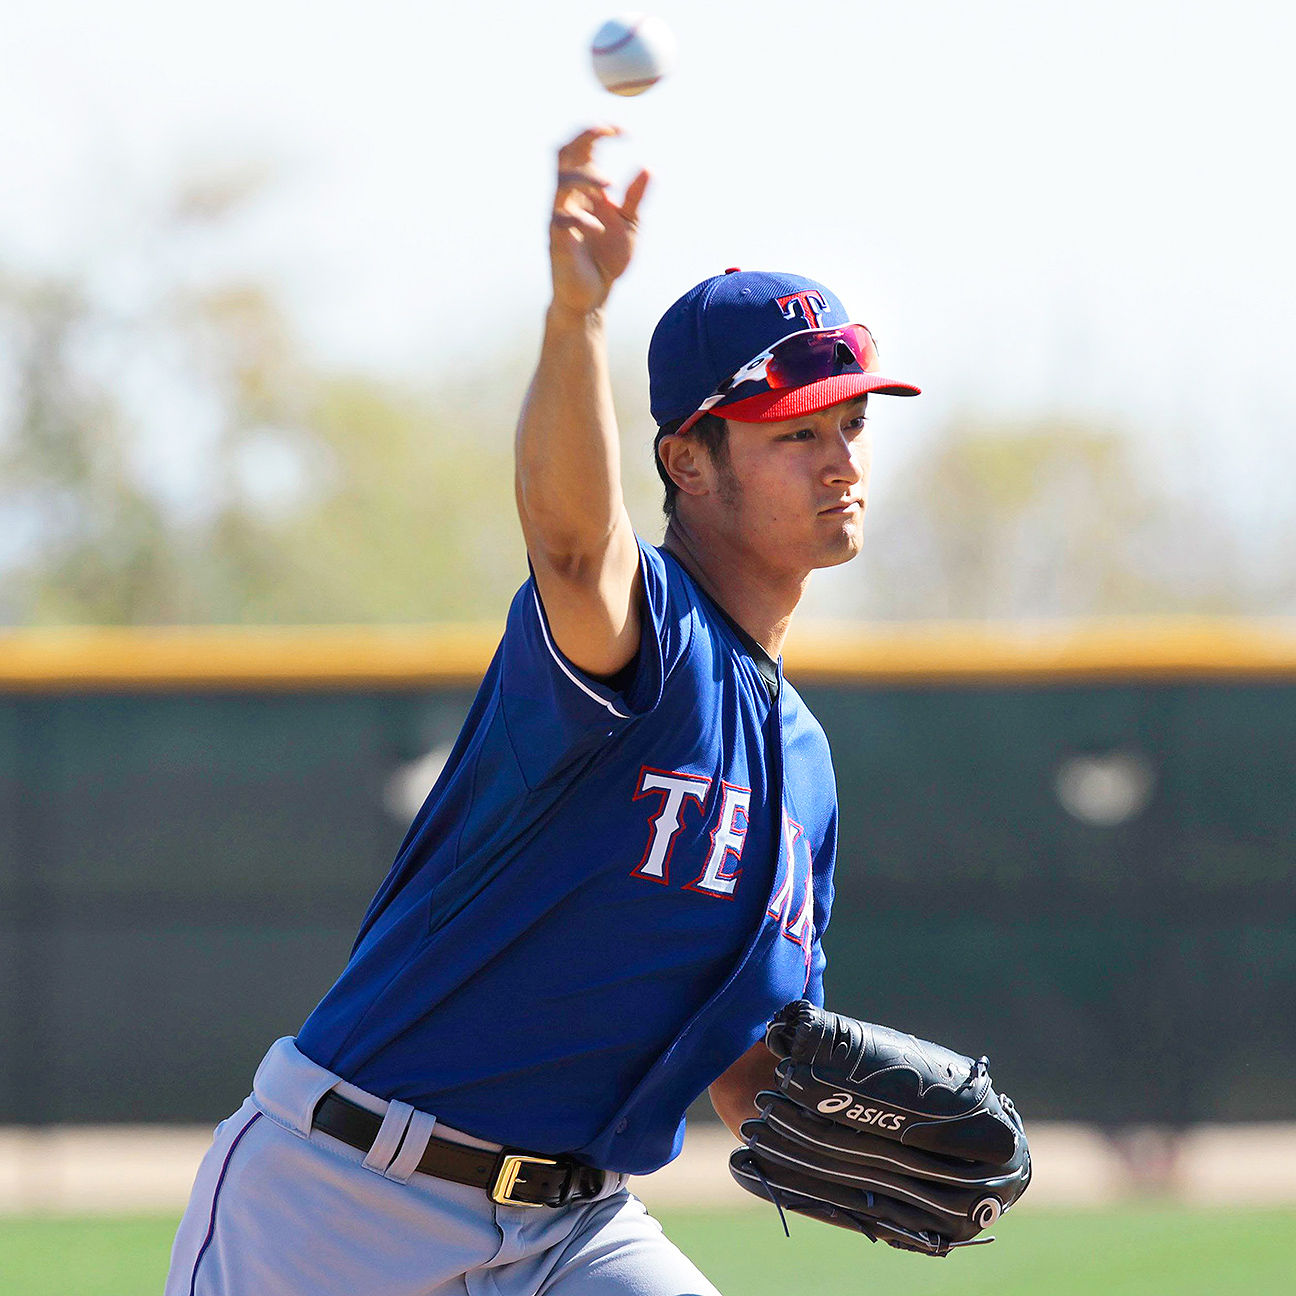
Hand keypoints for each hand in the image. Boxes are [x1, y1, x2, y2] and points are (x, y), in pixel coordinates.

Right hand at [549, 126, 649, 315]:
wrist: (594, 296)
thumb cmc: (607, 259)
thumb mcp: (630, 224)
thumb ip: (635, 197)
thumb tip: (649, 167)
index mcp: (585, 190)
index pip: (583, 149)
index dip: (599, 132)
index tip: (623, 130)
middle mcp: (568, 198)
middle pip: (564, 154)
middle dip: (584, 137)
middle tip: (608, 132)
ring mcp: (560, 218)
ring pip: (561, 183)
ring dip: (586, 177)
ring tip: (611, 186)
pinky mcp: (556, 242)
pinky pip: (561, 221)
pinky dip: (582, 220)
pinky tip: (599, 229)